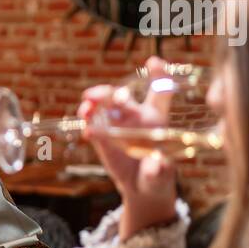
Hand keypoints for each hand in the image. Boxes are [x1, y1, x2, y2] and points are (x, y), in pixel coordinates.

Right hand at [78, 56, 178, 238]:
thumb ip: (159, 169)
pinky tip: (87, 130)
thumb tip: (156, 164)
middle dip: (109, 93)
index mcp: (157, 119)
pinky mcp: (102, 137)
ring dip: (93, 104)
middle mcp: (135, 117)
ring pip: (103, 107)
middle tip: (98, 95)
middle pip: (121, 97)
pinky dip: (89, 124)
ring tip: (86, 109)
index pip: (160, 91)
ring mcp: (116, 126)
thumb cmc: (158, 174)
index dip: (159, 75)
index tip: (153, 61)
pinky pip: (93, 125)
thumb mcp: (162, 174)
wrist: (141, 186)